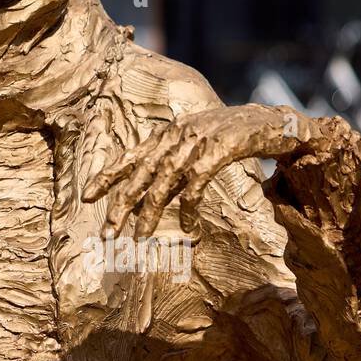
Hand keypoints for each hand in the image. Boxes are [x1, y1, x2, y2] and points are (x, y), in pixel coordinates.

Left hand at [82, 104, 321, 237]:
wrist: (272, 122)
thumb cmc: (231, 136)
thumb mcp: (195, 145)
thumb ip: (173, 164)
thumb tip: (149, 194)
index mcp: (167, 134)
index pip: (130, 156)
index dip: (107, 176)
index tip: (88, 196)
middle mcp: (176, 135)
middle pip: (139, 174)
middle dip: (121, 204)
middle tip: (107, 232)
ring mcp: (195, 142)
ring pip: (162, 182)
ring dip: (148, 213)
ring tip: (139, 238)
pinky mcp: (218, 151)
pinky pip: (195, 185)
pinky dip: (189, 209)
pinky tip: (188, 229)